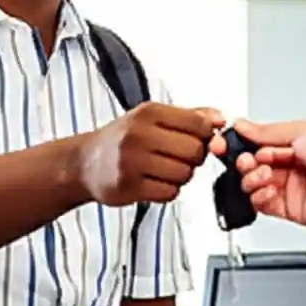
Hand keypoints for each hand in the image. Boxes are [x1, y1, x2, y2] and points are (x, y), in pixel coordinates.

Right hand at [80, 102, 224, 205]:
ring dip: (182, 175)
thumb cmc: (123, 138)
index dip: (207, 134)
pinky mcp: (129, 187)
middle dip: (195, 157)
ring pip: (184, 174)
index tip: (201, 138)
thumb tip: (221, 118)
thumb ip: (189, 116)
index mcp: (148, 113)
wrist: (84, 162)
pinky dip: (169, 190)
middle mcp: (139, 135)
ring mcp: (132, 162)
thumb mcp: (152, 117)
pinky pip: (170, 192)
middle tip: (182, 157)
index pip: (198, 123)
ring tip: (167, 169)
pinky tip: (156, 182)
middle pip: (195, 150)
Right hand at [210, 119, 305, 226]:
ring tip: (264, 173)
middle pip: (250, 166)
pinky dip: (258, 195)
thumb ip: (265, 132)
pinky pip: (261, 204)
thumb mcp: (298, 130)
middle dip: (243, 161)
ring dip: (251, 178)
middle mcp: (288, 167)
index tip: (225, 143)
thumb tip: (241, 125)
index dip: (238, 145)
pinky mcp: (289, 209)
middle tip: (247, 158)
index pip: (255, 145)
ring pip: (252, 185)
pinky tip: (267, 187)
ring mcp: (288, 188)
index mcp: (292, 145)